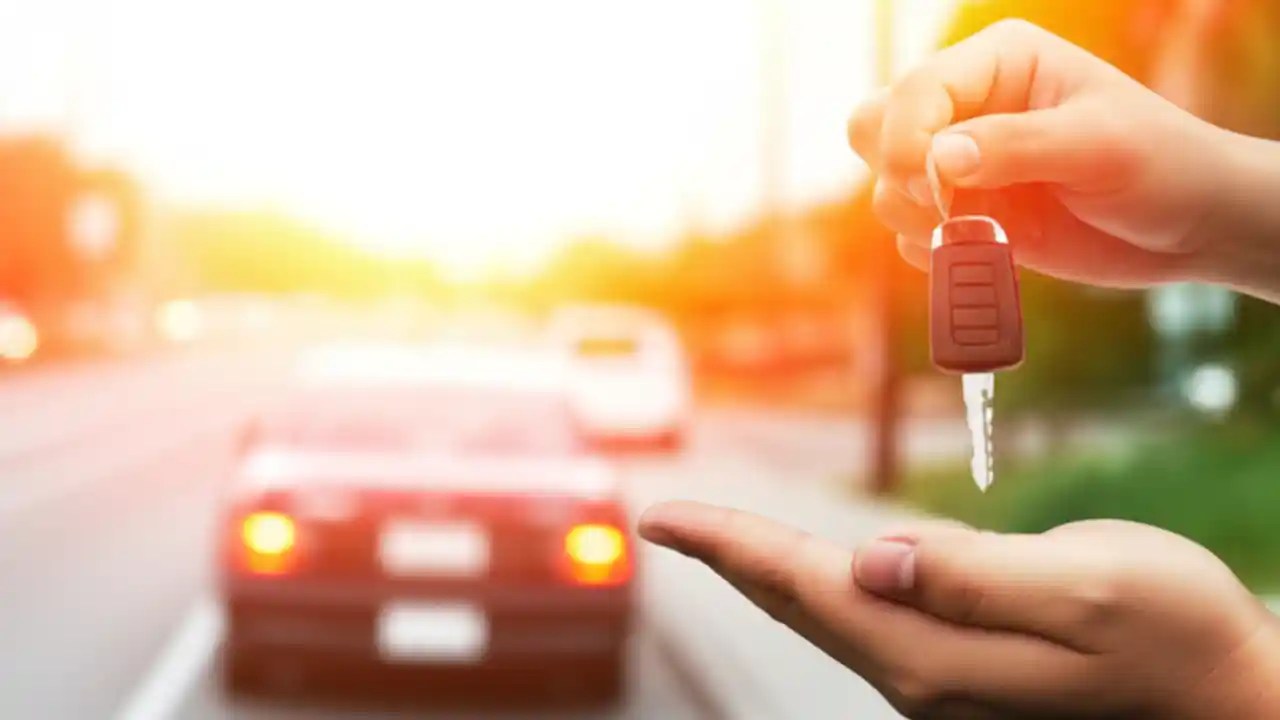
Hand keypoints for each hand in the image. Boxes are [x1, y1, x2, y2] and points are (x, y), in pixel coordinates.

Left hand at [640, 501, 1279, 718]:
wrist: (1235, 699)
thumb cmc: (1179, 636)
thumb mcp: (1087, 587)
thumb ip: (972, 574)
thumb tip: (870, 557)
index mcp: (934, 652)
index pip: (801, 586)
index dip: (727, 544)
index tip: (661, 516)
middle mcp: (920, 676)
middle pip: (798, 604)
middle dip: (730, 556)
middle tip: (669, 521)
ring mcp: (940, 681)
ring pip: (828, 614)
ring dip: (769, 569)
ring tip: (718, 539)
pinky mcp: (965, 671)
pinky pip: (869, 619)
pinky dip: (822, 585)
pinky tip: (810, 569)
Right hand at [847, 20, 1239, 288]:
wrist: (1190, 226)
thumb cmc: (1160, 164)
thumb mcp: (1097, 146)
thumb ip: (1014, 146)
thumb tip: (936, 159)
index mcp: (998, 62)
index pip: (914, 90)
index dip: (907, 137)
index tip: (937, 185)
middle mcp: (968, 107)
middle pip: (873, 127)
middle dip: (896, 173)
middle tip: (946, 206)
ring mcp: (960, 164)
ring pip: (884, 187)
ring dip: (919, 219)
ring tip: (989, 231)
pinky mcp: (964, 215)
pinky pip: (909, 236)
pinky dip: (936, 252)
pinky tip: (993, 249)